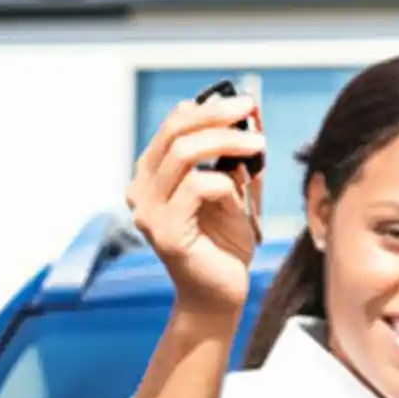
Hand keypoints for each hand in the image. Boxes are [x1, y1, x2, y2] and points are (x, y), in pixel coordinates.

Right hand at [126, 95, 265, 313]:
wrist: (221, 294)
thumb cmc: (225, 244)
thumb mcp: (232, 192)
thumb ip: (233, 159)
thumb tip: (247, 115)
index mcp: (152, 176)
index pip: (173, 125)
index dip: (208, 108)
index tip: (245, 103)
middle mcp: (141, 190)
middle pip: (175, 132)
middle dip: (216, 115)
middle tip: (251, 111)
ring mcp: (148, 212)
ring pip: (184, 153)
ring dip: (226, 142)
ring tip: (257, 144)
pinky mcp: (166, 232)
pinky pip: (197, 188)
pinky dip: (225, 184)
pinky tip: (239, 197)